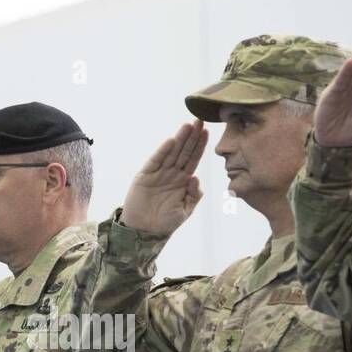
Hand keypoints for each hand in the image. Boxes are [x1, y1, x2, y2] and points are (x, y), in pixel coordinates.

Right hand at [119, 121, 207, 235]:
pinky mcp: (145, 175)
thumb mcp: (185, 211)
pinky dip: (162, 151)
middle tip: (199, 120)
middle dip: (192, 136)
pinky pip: (155, 161)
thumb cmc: (166, 222)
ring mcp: (159, 173)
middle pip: (184, 151)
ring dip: (179, 139)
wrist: (144, 231)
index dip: (200, 145)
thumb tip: (196, 177)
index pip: (194, 159)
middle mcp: (172, 173)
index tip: (207, 131)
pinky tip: (171, 141)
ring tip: (187, 125)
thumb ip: (193, 195)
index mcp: (183, 180)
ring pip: (172, 153)